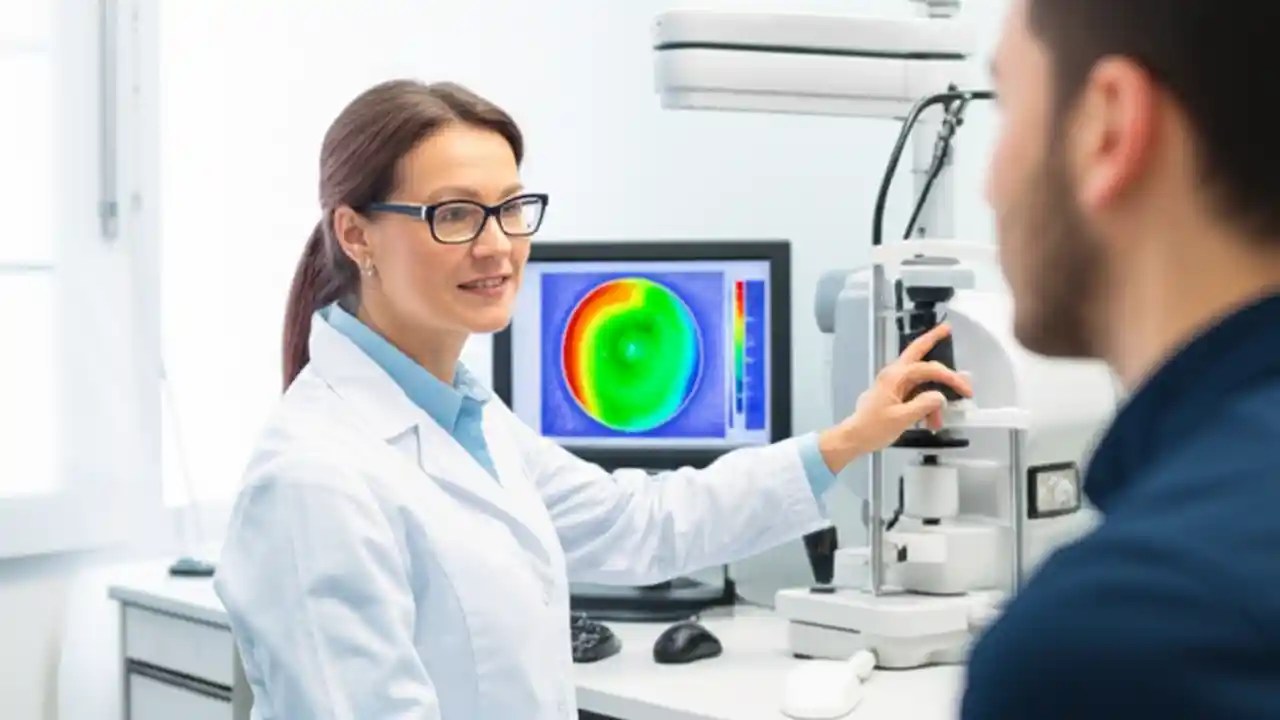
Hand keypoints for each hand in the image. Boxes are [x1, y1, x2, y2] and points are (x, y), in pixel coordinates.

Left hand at [818, 323, 972, 472]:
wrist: (854, 437)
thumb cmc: (873, 428)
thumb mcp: (901, 419)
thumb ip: (923, 405)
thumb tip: (940, 396)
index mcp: (894, 376)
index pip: (928, 369)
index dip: (950, 378)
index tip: (966, 391)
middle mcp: (894, 374)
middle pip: (917, 351)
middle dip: (933, 339)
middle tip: (948, 328)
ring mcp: (894, 382)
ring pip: (921, 378)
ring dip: (934, 396)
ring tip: (938, 421)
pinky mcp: (895, 393)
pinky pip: (917, 392)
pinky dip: (926, 404)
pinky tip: (930, 422)